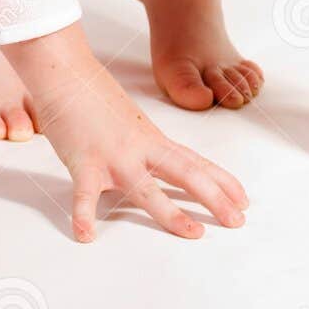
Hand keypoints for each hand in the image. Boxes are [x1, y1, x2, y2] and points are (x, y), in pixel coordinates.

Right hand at [9, 24, 249, 241]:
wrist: (66, 72)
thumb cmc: (92, 95)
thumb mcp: (128, 122)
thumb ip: (141, 145)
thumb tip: (150, 164)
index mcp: (152, 139)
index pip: (195, 162)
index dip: (221, 181)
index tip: (243, 198)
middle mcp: (140, 148)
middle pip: (186, 174)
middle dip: (215, 199)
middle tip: (239, 220)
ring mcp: (114, 157)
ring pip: (147, 189)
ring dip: (172, 213)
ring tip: (194, 233)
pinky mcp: (84, 162)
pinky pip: (84, 195)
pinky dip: (83, 216)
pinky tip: (86, 235)